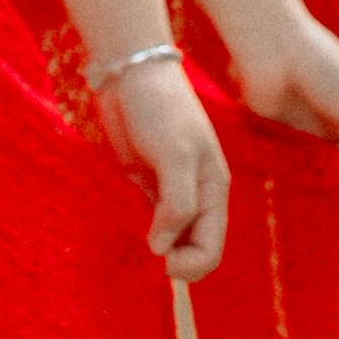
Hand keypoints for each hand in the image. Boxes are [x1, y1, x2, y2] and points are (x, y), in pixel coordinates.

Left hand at [104, 53, 232, 281]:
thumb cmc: (161, 110)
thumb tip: (162, 250)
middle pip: (193, 248)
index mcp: (214, 190)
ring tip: (135, 240)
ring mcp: (168, 190)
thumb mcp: (176, 156)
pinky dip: (139, 229)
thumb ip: (177, 205)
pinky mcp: (144, 183)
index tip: (162, 260)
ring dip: (156, 248)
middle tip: (148, 254)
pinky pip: (147, 219)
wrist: (131, 75)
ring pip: (169, 238)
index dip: (191, 264)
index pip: (211, 248)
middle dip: (175, 261)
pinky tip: (125, 227)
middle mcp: (196, 195)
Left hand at [224, 2, 338, 197]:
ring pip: (318, 165)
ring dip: (321, 183)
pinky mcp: (279, 133)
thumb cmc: (322, 67)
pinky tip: (302, 202)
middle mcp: (332, 118)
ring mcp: (305, 126)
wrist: (272, 50)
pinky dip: (296, 176)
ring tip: (331, 215)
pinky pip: (291, 161)